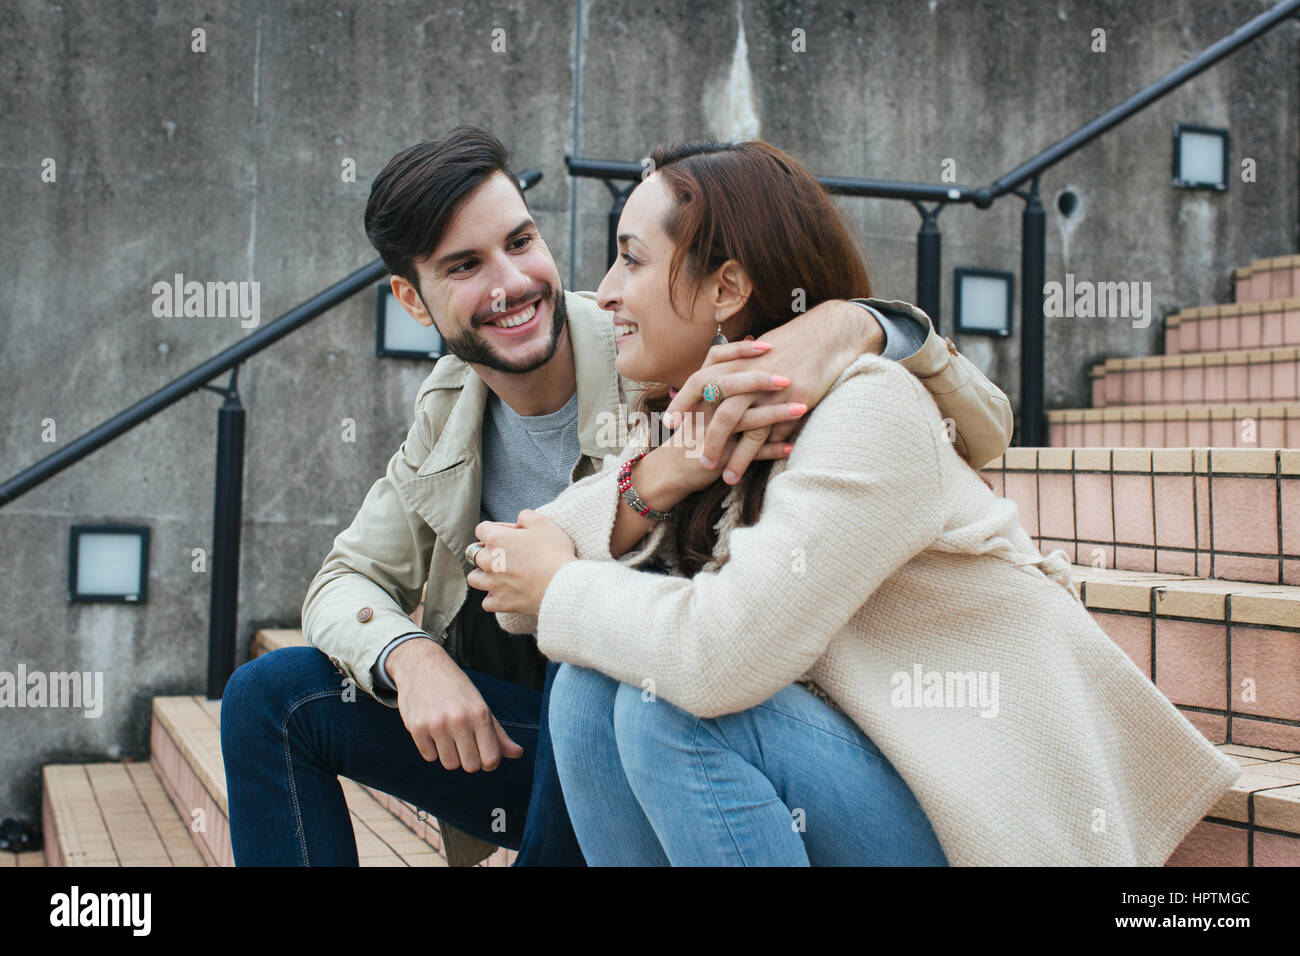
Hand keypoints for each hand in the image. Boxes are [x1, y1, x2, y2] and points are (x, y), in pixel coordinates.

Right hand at [386, 638, 523, 771]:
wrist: (422, 665)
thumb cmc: (456, 689)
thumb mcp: (480, 706)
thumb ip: (498, 733)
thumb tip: (518, 753)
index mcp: (480, 713)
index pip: (491, 758)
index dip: (489, 762)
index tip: (483, 754)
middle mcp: (459, 719)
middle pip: (471, 766)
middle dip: (468, 759)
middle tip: (463, 742)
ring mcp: (436, 724)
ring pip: (449, 764)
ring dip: (449, 754)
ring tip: (447, 734)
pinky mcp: (416, 727)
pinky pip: (429, 757)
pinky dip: (431, 748)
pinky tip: (432, 730)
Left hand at [467, 511, 577, 616]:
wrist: (563, 585)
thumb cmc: (554, 552)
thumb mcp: (543, 523)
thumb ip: (526, 516)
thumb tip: (519, 520)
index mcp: (496, 539)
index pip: (481, 529)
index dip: (496, 529)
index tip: (511, 534)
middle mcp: (489, 562)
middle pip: (474, 554)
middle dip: (488, 551)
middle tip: (508, 553)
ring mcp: (493, 584)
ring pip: (474, 578)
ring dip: (484, 574)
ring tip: (499, 574)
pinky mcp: (501, 603)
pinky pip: (487, 602)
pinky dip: (493, 598)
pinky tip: (504, 593)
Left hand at [665, 301, 882, 478]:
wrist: (825, 336)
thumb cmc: (788, 344)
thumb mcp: (753, 352)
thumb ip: (731, 366)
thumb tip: (709, 379)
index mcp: (736, 363)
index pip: (699, 382)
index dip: (683, 402)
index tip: (670, 424)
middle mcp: (751, 378)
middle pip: (722, 413)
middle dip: (709, 441)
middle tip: (699, 462)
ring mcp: (774, 392)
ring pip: (749, 429)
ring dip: (737, 457)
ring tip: (728, 478)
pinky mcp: (795, 403)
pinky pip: (777, 433)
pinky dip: (768, 452)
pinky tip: (760, 467)